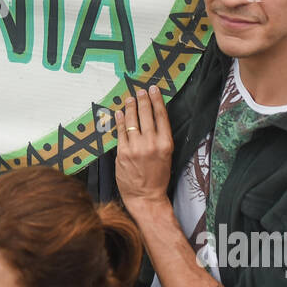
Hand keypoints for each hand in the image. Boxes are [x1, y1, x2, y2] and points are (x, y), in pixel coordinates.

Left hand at [114, 85, 173, 203]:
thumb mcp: (166, 156)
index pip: (161, 116)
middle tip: (140, 91)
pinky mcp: (122, 153)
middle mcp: (151, 143)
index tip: (154, 90)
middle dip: (143, 100)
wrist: (145, 196)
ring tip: (129, 99)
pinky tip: (119, 113)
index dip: (157, 100)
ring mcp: (135, 148)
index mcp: (166, 144)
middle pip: (146, 114)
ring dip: (130, 107)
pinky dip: (119, 120)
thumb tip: (153, 119)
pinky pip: (120, 132)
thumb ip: (160, 138)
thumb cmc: (157, 177)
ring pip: (132, 121)